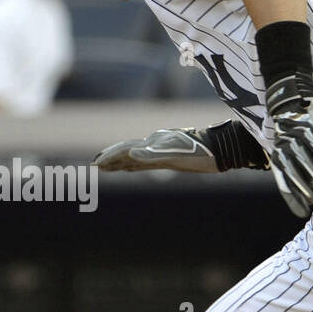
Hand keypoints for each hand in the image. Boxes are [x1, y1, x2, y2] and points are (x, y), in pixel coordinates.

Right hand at [93, 128, 219, 172]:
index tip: (96, 165)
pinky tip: (129, 168)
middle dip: (110, 158)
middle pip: (126, 151)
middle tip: (93, 166)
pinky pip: (144, 162)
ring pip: (133, 157)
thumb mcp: (178, 152)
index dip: (110, 157)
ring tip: (104, 167)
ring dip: (118, 162)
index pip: (125, 149)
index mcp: (153, 143)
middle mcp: (154, 145)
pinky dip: (132, 165)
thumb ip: (154, 153)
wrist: (219, 149)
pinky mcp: (168, 158)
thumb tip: (132, 153)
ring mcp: (161, 151)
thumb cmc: (200, 151)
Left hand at [263, 74, 312, 216]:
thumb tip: (306, 201)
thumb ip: (296, 176)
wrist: (290, 105)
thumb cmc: (293, 138)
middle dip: (307, 190)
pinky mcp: (308, 129)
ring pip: (308, 161)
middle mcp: (284, 149)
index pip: (284, 183)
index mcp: (278, 159)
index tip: (304, 214)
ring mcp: (295, 138)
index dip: (293, 199)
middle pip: (296, 174)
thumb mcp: (289, 156)